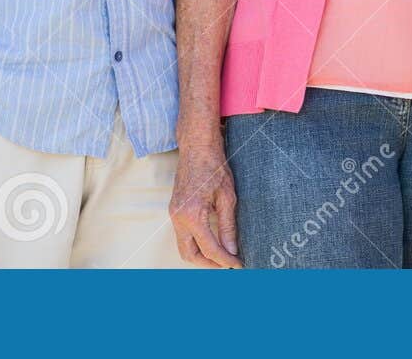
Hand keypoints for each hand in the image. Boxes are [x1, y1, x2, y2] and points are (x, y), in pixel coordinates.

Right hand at [169, 143, 241, 267]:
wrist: (197, 146)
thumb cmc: (214, 166)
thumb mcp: (227, 196)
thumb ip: (228, 226)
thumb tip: (232, 250)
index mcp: (192, 215)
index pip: (209, 248)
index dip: (225, 260)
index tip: (238, 265)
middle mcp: (178, 217)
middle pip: (189, 255)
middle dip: (208, 264)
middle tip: (228, 264)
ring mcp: (173, 214)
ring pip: (183, 247)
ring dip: (200, 255)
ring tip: (221, 255)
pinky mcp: (174, 210)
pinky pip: (182, 235)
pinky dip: (195, 243)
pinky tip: (211, 241)